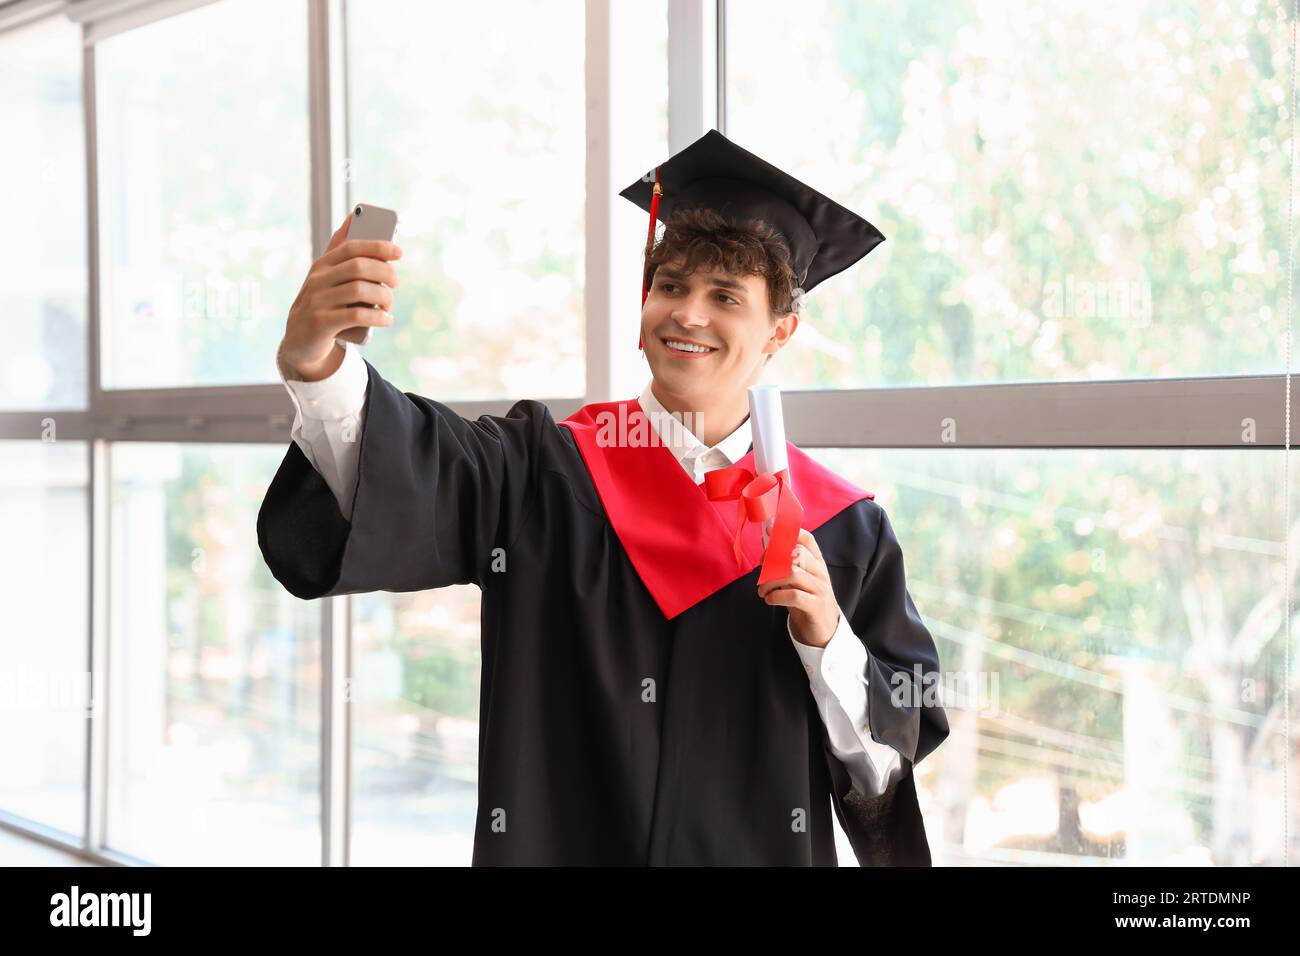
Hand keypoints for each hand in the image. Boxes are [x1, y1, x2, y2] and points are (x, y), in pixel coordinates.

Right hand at [279, 212, 402, 379]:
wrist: (300, 342)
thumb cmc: (323, 303)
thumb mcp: (327, 276)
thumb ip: (340, 249)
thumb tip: (354, 215)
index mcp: (322, 265)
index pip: (351, 247)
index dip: (377, 246)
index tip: (398, 252)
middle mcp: (318, 280)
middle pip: (359, 267)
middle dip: (385, 273)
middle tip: (396, 282)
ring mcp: (318, 301)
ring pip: (359, 291)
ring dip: (383, 297)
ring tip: (389, 305)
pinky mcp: (321, 324)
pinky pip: (356, 316)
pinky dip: (377, 317)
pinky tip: (386, 319)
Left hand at [757, 528, 839, 647]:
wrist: (824, 631)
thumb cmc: (806, 602)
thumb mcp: (797, 581)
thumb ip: (785, 565)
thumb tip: (767, 545)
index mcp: (817, 564)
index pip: (808, 540)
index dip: (790, 531)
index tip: (770, 528)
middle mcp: (820, 573)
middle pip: (797, 554)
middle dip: (772, 560)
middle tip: (761, 573)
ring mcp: (820, 589)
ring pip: (792, 573)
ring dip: (769, 581)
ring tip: (762, 591)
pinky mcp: (816, 606)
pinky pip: (794, 595)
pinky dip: (776, 596)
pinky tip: (769, 599)